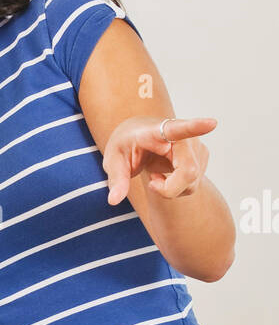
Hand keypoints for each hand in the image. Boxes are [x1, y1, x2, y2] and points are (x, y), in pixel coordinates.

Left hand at [102, 116, 216, 204]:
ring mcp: (196, 147)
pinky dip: (176, 188)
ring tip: (155, 174)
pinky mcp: (202, 157)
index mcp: (159, 131)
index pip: (179, 128)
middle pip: (188, 172)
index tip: (212, 123)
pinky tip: (166, 174)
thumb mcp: (113, 160)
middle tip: (152, 183)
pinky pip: (192, 185)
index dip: (196, 126)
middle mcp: (183, 137)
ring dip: (171, 189)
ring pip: (191, 183)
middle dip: (169, 189)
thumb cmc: (126, 144)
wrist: (138, 135)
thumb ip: (116, 179)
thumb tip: (113, 200)